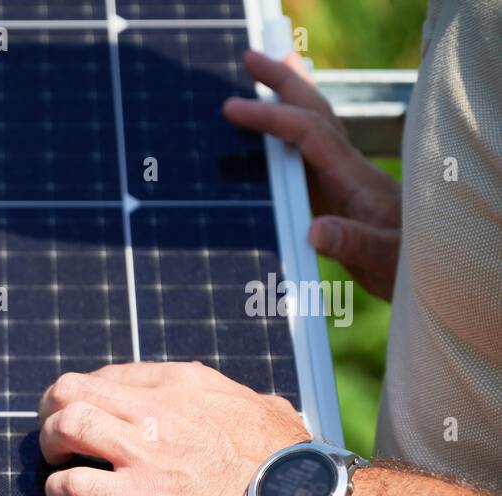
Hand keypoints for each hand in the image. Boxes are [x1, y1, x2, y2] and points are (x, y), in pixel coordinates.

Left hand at [38, 362, 310, 495]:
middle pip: (71, 389)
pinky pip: (74, 483)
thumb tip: (263, 406)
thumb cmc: (293, 463)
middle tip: (56, 437)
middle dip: (52, 411)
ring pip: (64, 426)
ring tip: (57, 463)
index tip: (89, 415)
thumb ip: (250, 402)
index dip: (89, 395)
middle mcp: (156, 409)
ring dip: (49, 446)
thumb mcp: (269, 411)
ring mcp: (145, 452)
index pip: (110, 374)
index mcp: (183, 383)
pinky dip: (59, 490)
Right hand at [223, 50, 401, 299]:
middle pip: (314, 113)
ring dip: (287, 100)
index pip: (309, 134)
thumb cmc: (409, 264)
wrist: (431, 269)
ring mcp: (341, 180)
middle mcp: (348, 170)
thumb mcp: (383, 259)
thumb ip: (352, 242)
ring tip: (263, 75)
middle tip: (251, 58)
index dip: (272, 118)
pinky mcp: (335, 195)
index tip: (234, 108)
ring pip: (311, 128)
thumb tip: (314, 230)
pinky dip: (288, 133)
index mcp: (354, 179)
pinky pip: (306, 154)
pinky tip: (274, 133)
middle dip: (284, 83)